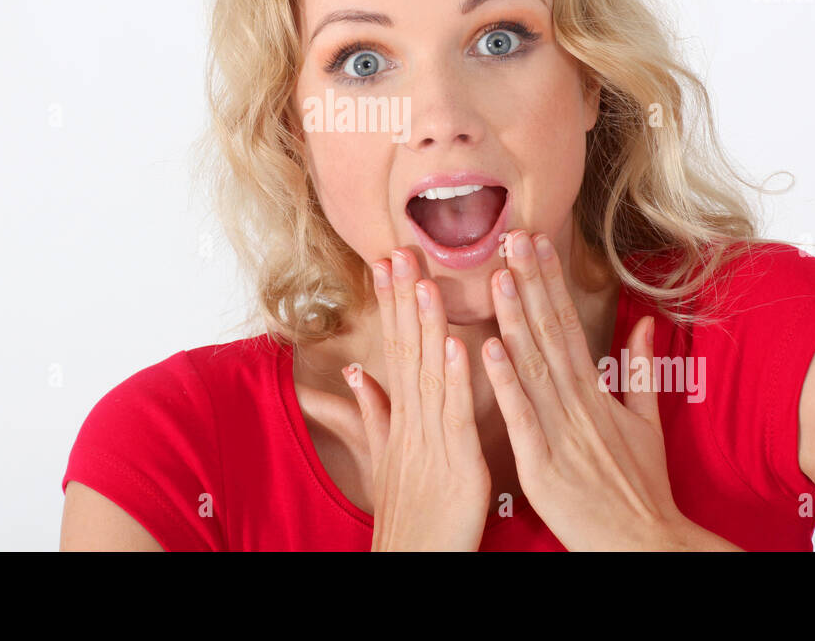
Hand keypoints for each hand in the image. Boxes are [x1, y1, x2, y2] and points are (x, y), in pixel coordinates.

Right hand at [345, 249, 491, 550]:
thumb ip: (373, 414)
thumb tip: (357, 375)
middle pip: (406, 349)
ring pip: (429, 373)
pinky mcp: (457, 466)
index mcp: (402, 418)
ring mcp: (431, 442)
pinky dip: (455, 380)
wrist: (413, 565)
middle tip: (400, 249)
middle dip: (403, 298)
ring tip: (425, 280)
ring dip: (427, 325)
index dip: (392, 303)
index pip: (396, 348)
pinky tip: (457, 344)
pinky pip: (455, 417)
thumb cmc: (409, 518)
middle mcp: (413, 423)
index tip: (388, 260)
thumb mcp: (387, 459)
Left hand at [480, 229, 697, 550]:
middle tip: (510, 237)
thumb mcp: (648, 427)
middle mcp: (577, 405)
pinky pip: (521, 419)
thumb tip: (642, 326)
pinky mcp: (543, 467)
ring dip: (514, 319)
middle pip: (549, 334)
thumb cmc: (642, 492)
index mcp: (594, 393)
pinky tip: (487, 350)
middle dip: (529, 284)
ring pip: (533, 367)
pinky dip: (506, 384)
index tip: (533, 243)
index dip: (548, 282)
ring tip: (496, 276)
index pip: (568, 325)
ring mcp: (560, 434)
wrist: (647, 545)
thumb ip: (639, 375)